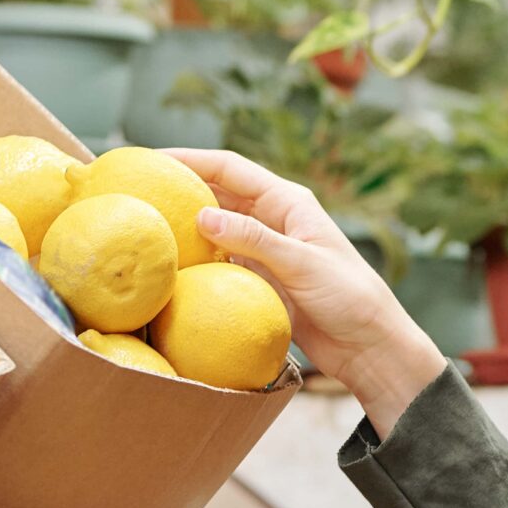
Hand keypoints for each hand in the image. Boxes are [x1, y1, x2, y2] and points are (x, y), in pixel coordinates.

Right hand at [163, 148, 447, 435]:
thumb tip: (201, 215)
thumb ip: (253, 239)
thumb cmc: (350, 300)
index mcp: (289, 202)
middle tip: (136, 190)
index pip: (230, 168)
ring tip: (144, 223)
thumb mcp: (302, 263)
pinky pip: (221, 261)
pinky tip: (170, 262)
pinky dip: (198, 258)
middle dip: (180, 188)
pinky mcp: (262, 279)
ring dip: (185, 224)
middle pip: (218, 193)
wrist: (370, 348)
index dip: (190, 159)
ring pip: (216, 227)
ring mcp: (266, 250)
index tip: (150, 158)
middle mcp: (275, 220)